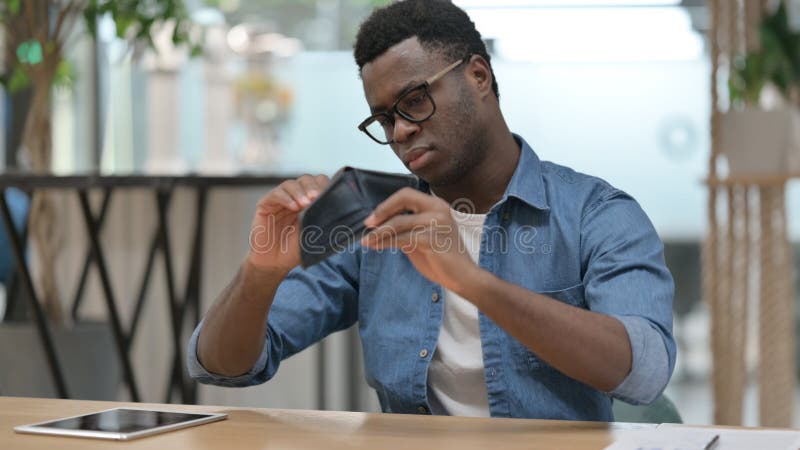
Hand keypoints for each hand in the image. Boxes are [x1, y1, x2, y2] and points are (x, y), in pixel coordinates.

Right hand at [247, 174, 329, 273]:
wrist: (274, 263)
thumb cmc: (296, 250)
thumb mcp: (315, 235)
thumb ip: (325, 222)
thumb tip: (342, 212)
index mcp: (309, 202)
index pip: (320, 183)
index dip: (325, 186)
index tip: (330, 197)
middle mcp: (295, 197)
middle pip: (306, 180)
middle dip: (313, 187)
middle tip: (315, 197)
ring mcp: (280, 200)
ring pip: (291, 184)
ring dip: (300, 192)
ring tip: (305, 204)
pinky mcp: (265, 204)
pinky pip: (275, 194)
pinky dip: (285, 198)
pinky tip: (293, 207)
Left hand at [360, 187, 481, 293]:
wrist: (463, 277)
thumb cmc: (441, 258)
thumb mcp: (419, 238)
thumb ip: (403, 229)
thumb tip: (377, 226)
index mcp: (436, 205)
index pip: (406, 194)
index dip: (387, 204)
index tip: (372, 218)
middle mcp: (438, 208)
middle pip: (404, 198)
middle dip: (382, 211)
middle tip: (367, 224)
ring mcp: (438, 222)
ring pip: (400, 222)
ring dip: (379, 232)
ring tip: (366, 241)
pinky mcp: (434, 239)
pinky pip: (403, 238)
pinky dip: (386, 242)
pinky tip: (377, 247)